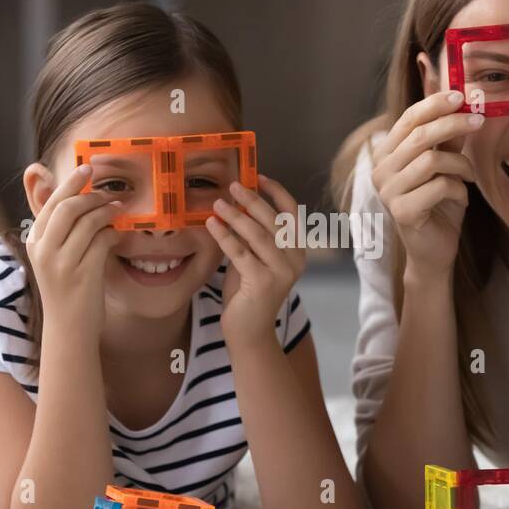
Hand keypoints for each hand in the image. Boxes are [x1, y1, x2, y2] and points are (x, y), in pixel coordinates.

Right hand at [25, 164, 122, 332]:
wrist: (68, 329)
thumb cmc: (67, 289)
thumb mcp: (56, 256)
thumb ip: (63, 227)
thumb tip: (78, 195)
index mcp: (35, 241)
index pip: (51, 202)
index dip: (71, 182)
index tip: (88, 168)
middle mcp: (44, 250)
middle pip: (68, 207)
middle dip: (92, 194)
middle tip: (110, 193)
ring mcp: (61, 263)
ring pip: (87, 222)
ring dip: (107, 212)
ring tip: (119, 210)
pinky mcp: (82, 275)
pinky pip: (102, 241)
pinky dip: (114, 234)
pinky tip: (119, 235)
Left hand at [206, 175, 306, 349]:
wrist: (249, 331)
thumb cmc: (248, 292)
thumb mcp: (253, 257)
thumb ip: (251, 236)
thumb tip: (235, 202)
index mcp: (298, 250)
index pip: (292, 213)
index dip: (277, 192)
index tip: (258, 177)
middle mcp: (295, 260)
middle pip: (274, 220)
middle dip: (252, 199)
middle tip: (232, 185)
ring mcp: (282, 272)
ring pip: (258, 234)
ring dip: (235, 215)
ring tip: (217, 203)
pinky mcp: (263, 282)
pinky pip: (240, 252)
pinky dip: (225, 235)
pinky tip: (211, 224)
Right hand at [371, 90, 481, 282]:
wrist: (434, 250)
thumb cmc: (439, 204)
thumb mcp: (447, 166)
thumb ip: (449, 139)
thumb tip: (464, 104)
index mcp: (387, 153)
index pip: (409, 118)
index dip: (435, 104)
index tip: (461, 96)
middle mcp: (381, 170)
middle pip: (421, 136)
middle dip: (454, 124)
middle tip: (480, 122)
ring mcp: (388, 191)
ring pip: (432, 161)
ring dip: (461, 166)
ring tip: (469, 177)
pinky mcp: (402, 211)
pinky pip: (439, 187)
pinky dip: (458, 190)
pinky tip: (461, 198)